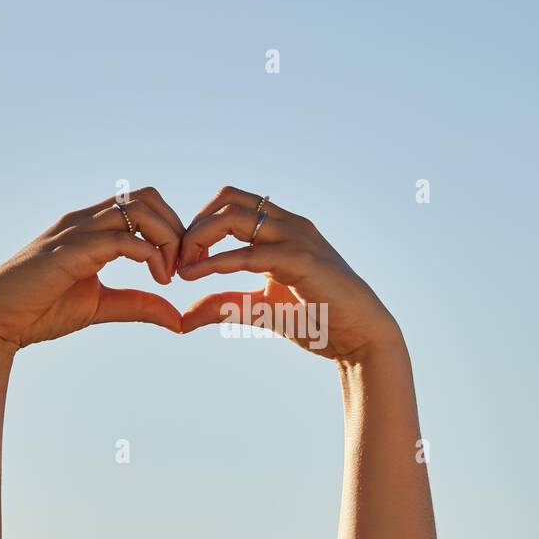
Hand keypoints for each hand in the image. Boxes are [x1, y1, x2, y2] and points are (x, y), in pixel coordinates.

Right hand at [0, 188, 185, 351]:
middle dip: (176, 228)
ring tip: (170, 274)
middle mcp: (85, 220)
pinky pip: (122, 239)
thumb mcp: (102, 306)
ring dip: (167, 238)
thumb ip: (139, 305)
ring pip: (139, 209)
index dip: (172, 230)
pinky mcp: (71, 250)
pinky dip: (150, 255)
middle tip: (183, 267)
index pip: (145, 205)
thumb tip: (178, 319)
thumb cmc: (41, 310)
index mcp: (92, 227)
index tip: (180, 268)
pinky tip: (157, 280)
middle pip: (148, 197)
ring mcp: (77, 231)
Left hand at [177, 186, 402, 361]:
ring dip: (199, 239)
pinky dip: (215, 263)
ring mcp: (295, 238)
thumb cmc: (320, 321)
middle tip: (177, 262)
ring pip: (233, 216)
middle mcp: (289, 224)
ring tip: (183, 268)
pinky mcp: (299, 260)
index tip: (183, 259)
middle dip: (193, 228)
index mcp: (282, 229)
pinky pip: (246, 253)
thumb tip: (185, 316)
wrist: (361, 337)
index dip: (200, 225)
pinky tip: (196, 276)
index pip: (231, 204)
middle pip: (226, 201)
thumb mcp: (261, 309)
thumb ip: (225, 306)